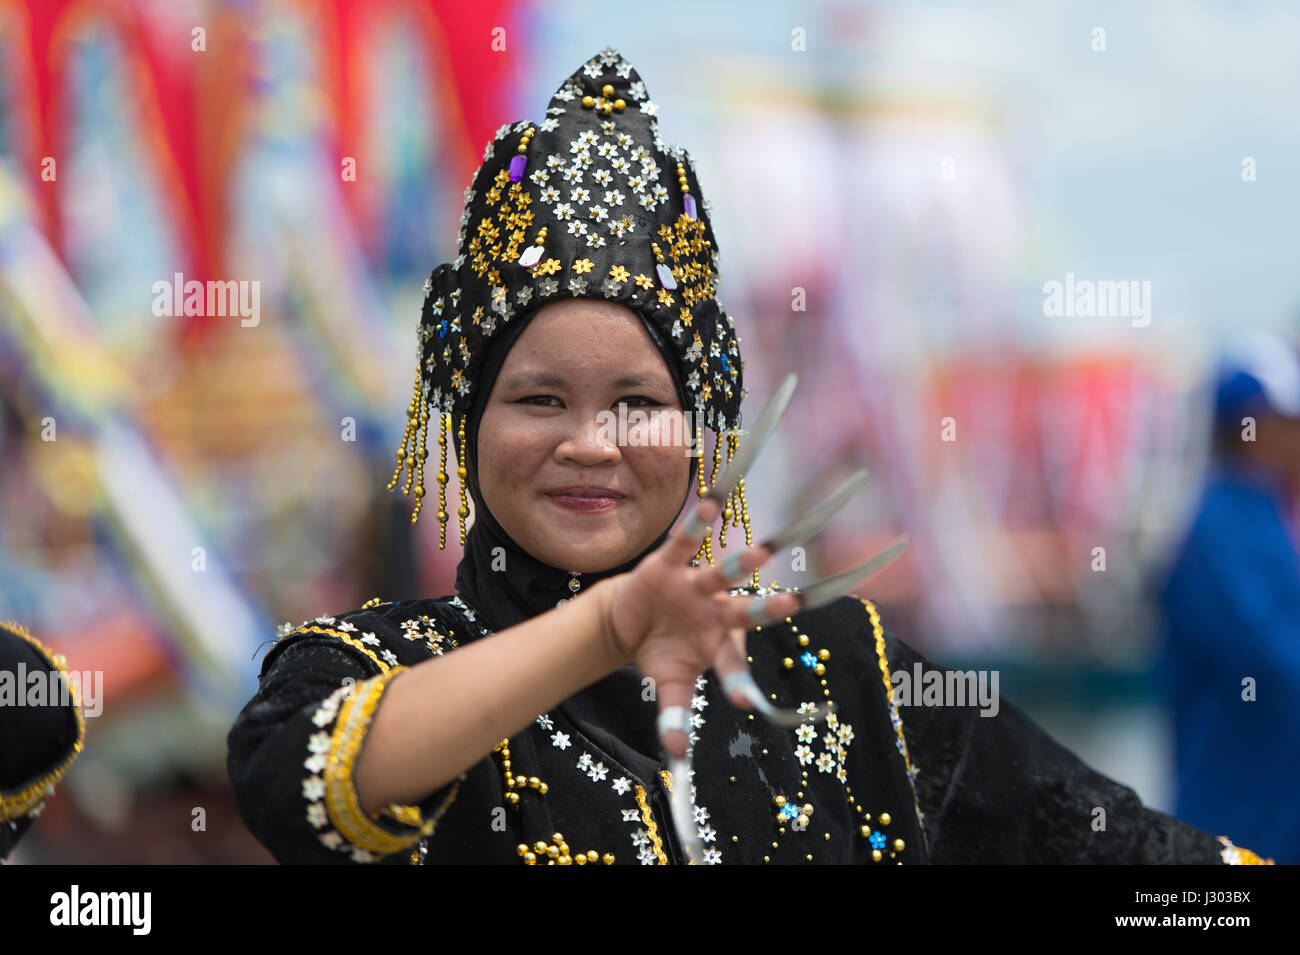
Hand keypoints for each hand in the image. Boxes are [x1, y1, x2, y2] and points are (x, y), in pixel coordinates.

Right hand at [600, 497, 803, 756]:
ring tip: (760, 553)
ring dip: (740, 564)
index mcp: (718, 648)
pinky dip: (695, 525)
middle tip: (790, 603)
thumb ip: (675, 716)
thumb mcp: (668, 687)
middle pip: (745, 612)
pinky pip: (684, 544)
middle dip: (767, 608)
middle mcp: (715, 614)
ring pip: (722, 575)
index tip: (744, 703)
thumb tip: (678, 757)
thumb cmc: (661, 654)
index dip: (740, 685)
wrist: (631, 622)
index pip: (735, 669)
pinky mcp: (668, 565)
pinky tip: (710, 505)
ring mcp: (695, 587)